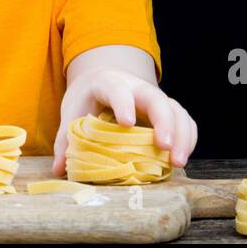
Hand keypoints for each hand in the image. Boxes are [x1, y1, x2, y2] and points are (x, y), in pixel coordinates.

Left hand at [52, 66, 196, 175]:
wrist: (103, 77)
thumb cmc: (87, 98)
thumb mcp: (71, 113)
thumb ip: (65, 140)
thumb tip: (59, 170)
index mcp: (108, 83)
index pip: (117, 90)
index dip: (123, 104)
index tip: (126, 123)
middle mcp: (136, 87)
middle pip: (156, 99)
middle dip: (163, 122)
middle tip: (164, 148)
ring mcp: (156, 97)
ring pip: (176, 110)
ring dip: (181, 135)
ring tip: (177, 162)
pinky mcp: (168, 109)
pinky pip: (185, 121)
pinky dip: (188, 138)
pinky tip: (183, 158)